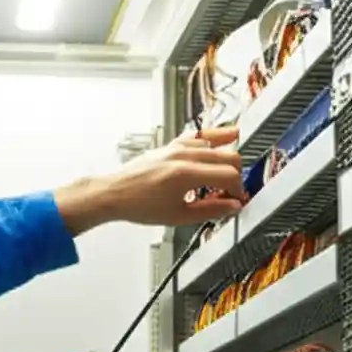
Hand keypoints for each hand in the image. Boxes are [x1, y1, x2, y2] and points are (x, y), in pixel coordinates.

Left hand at [56, 126, 246, 234]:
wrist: (114, 194)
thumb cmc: (139, 206)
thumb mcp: (178, 216)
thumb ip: (210, 211)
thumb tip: (232, 207)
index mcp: (186, 174)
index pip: (229, 175)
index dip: (237, 190)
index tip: (236, 200)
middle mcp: (183, 155)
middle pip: (229, 156)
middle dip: (236, 175)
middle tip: (231, 191)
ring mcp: (176, 146)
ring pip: (216, 143)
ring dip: (226, 159)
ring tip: (224, 175)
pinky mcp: (171, 144)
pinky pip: (199, 135)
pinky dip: (213, 138)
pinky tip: (223, 139)